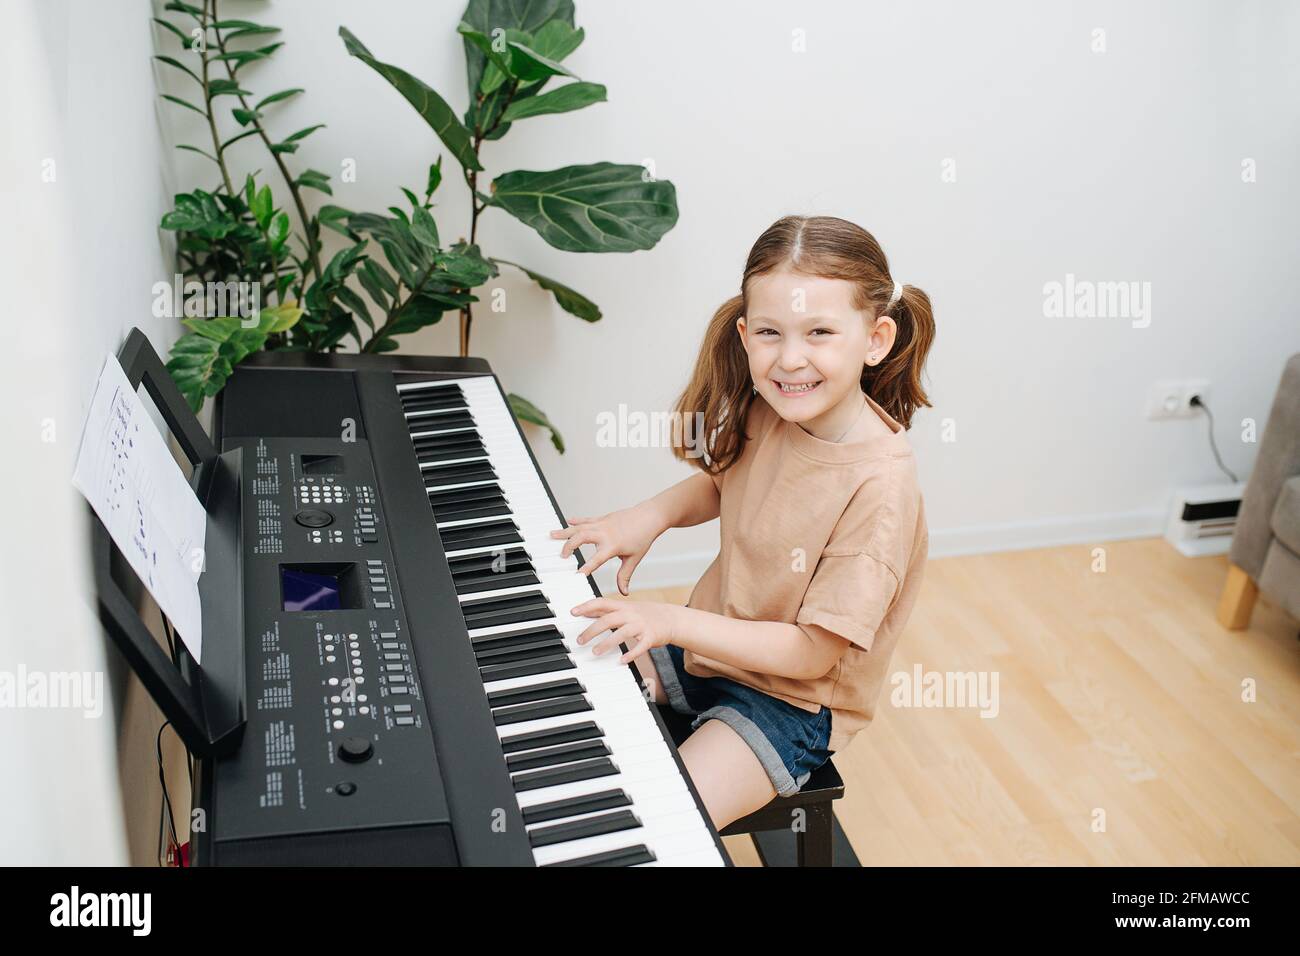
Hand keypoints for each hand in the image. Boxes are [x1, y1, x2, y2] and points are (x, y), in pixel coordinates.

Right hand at [550, 503, 665, 594]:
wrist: (649, 517)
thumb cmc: (643, 537)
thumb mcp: (634, 559)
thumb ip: (625, 576)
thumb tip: (623, 592)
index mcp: (612, 546)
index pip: (596, 559)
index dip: (586, 567)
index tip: (576, 574)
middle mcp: (604, 534)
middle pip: (581, 538)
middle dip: (569, 546)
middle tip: (561, 556)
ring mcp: (602, 524)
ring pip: (579, 527)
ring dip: (565, 532)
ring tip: (551, 535)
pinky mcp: (602, 518)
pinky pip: (586, 520)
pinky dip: (576, 521)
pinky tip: (567, 521)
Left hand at [571, 597, 681, 664]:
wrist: (672, 618)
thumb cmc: (646, 614)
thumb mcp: (627, 608)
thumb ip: (608, 610)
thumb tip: (587, 611)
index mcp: (623, 606)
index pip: (602, 603)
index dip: (587, 606)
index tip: (573, 612)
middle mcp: (631, 614)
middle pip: (608, 620)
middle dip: (592, 630)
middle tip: (580, 640)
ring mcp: (641, 625)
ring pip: (622, 633)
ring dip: (607, 643)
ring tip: (595, 652)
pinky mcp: (651, 637)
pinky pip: (640, 647)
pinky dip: (631, 653)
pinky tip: (622, 660)